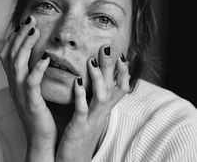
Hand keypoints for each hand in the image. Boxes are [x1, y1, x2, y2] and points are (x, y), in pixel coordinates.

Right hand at [0, 16, 56, 160]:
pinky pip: (31, 82)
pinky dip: (37, 67)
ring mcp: (21, 93)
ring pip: (17, 64)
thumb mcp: (34, 89)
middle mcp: (14, 85)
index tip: (25, 23)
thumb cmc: (42, 111)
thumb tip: (41, 55)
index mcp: (15, 81)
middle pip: (11, 54)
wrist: (42, 138)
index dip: (14, 37)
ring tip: (36, 30)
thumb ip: (34, 73)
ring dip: (26, 45)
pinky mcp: (32, 102)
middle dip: (20, 34)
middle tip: (31, 20)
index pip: (7, 54)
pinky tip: (46, 56)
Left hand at [56, 45, 129, 161]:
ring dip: (97, 78)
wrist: (75, 159)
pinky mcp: (80, 126)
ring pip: (101, 96)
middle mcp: (103, 112)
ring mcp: (92, 119)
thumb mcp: (95, 112)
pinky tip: (76, 82)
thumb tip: (101, 78)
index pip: (121, 87)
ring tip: (91, 61)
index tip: (122, 54)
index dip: (124, 72)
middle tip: (107, 47)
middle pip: (112, 86)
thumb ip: (98, 95)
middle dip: (111, 67)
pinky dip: (81, 96)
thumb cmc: (84, 131)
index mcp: (105, 107)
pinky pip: (82, 110)